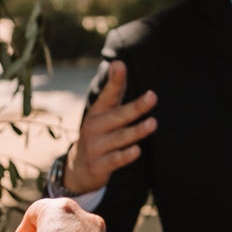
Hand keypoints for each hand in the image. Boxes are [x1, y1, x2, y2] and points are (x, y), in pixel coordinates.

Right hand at [63, 61, 157, 194]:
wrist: (78, 169)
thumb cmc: (99, 135)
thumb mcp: (102, 114)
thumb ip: (114, 92)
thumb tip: (118, 62)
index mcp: (97, 112)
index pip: (108, 94)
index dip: (115, 80)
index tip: (120, 64)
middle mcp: (95, 128)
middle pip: (118, 116)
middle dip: (135, 107)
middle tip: (152, 97)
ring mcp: (96, 147)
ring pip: (120, 138)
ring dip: (136, 131)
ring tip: (153, 123)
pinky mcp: (99, 166)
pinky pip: (115, 160)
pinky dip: (125, 156)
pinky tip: (137, 151)